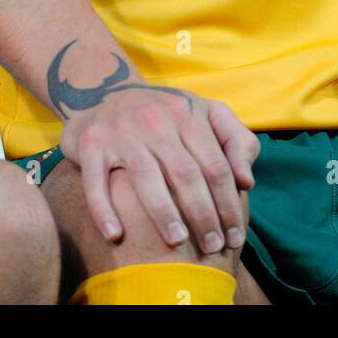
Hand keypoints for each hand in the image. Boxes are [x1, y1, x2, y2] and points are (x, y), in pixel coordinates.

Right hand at [60, 85, 259, 251]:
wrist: (104, 90)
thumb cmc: (165, 113)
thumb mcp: (204, 113)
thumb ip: (235, 140)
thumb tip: (246, 181)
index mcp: (187, 113)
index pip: (215, 164)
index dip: (228, 202)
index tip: (235, 236)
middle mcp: (155, 120)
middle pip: (185, 172)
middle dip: (203, 213)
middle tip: (212, 247)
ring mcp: (120, 131)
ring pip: (145, 176)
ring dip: (163, 212)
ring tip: (178, 241)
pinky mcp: (90, 144)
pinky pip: (95, 182)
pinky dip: (104, 210)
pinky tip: (116, 236)